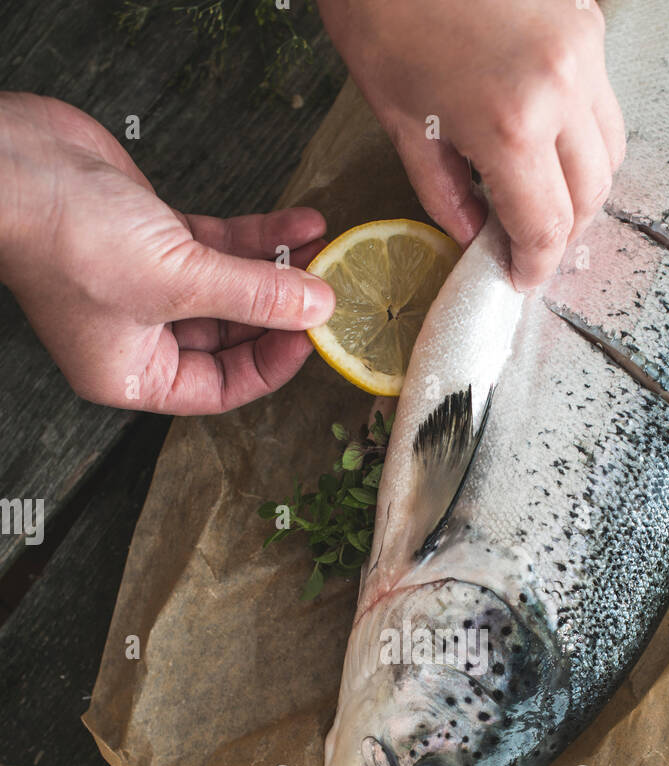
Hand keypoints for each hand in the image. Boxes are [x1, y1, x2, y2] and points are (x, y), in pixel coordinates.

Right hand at [0, 93, 335, 413]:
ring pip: (230, 288)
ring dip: (277, 269)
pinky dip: (257, 237)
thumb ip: (255, 294)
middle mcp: (142, 336)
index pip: (220, 388)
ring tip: (323, 250)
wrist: (15, 164)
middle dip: (281, 313)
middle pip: (231, 337)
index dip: (269, 366)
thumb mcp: (179, 280)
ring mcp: (149, 284)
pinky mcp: (155, 236)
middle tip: (327, 293)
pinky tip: (300, 224)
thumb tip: (318, 308)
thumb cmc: (69, 240)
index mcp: (134, 374)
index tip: (311, 338)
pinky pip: (219, 247)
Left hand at [317, 0, 624, 289]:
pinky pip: (602, 101)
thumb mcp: (400, 123)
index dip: (536, 265)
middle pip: (592, 196)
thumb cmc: (383, 14)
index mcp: (511, 124)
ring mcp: (584, 50)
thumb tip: (474, 234)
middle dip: (563, 233)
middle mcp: (562, 89)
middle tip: (528, 246)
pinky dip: (582, 135)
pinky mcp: (588, 21)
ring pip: (611, 150)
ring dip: (581, 187)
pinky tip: (544, 142)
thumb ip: (446, 193)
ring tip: (539, 198)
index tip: (521, 277)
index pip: (547, 226)